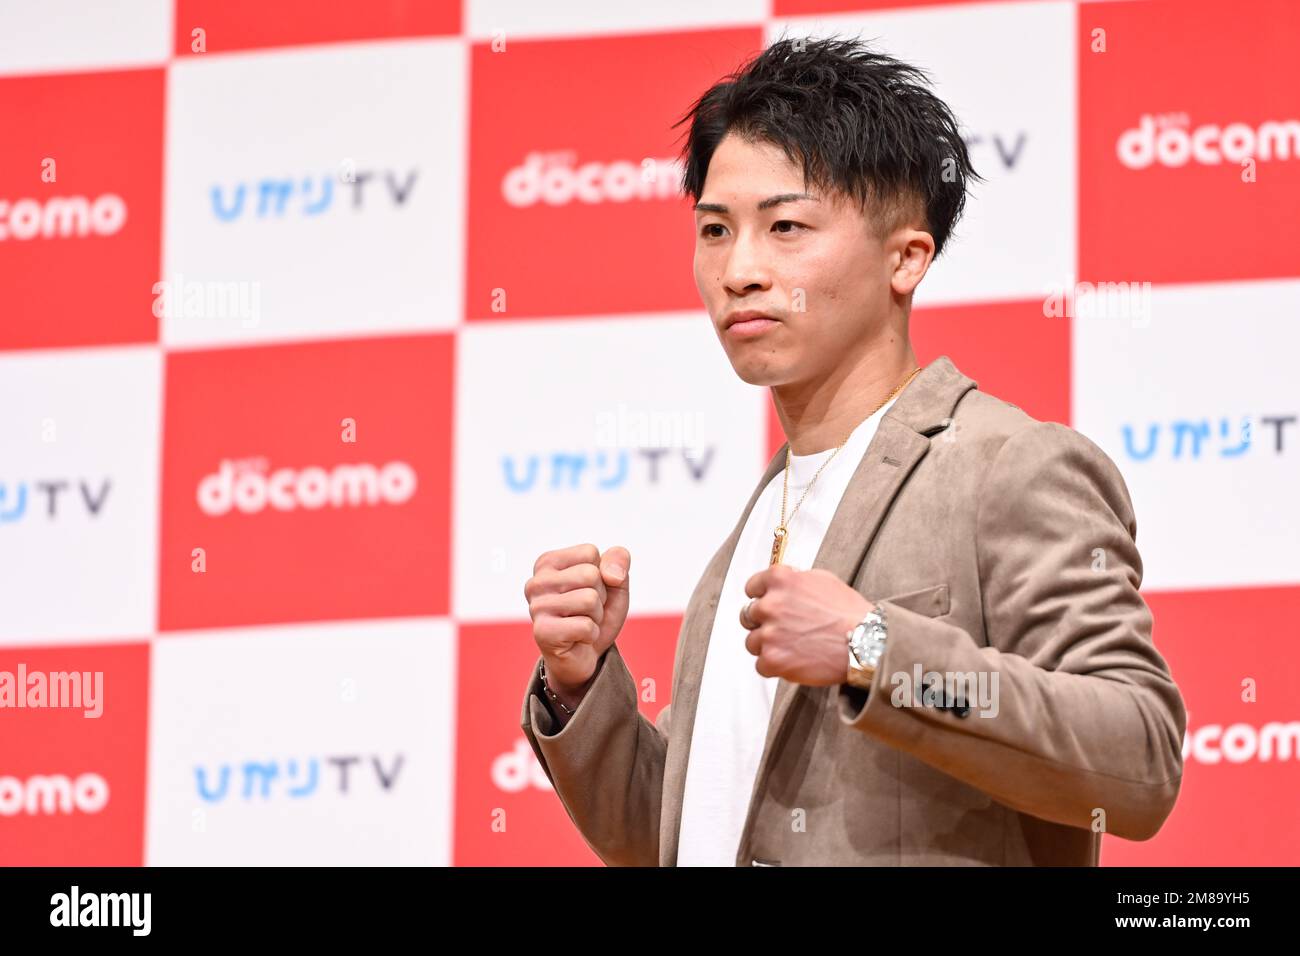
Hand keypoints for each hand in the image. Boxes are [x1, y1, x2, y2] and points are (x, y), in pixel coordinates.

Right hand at [525, 543, 630, 695]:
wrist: (587, 655)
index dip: (601, 575)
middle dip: (599, 597)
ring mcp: (536, 607)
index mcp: (548, 562)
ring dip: (596, 617)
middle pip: (590, 575)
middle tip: (586, 611)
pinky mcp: (542, 632)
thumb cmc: (596, 613)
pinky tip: (577, 639)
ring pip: (589, 600)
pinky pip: (586, 626)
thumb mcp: (615, 581)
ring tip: (582, 623)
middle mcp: (536, 582)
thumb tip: (611, 574)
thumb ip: (618, 560)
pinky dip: (591, 635)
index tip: (588, 590)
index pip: (590, 553)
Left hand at [739, 564, 873, 685]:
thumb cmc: (849, 612)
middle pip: (748, 616)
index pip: (751, 587)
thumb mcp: (822, 579)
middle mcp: (770, 604)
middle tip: (782, 630)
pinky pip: (760, 665)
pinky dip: (774, 666)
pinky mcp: (773, 660)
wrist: (865, 643)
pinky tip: (794, 661)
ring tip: (792, 648)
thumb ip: (794, 580)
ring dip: (767, 646)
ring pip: (752, 642)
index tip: (766, 605)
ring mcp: (769, 633)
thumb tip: (782, 584)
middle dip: (763, 623)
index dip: (760, 597)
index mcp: (780, 580)